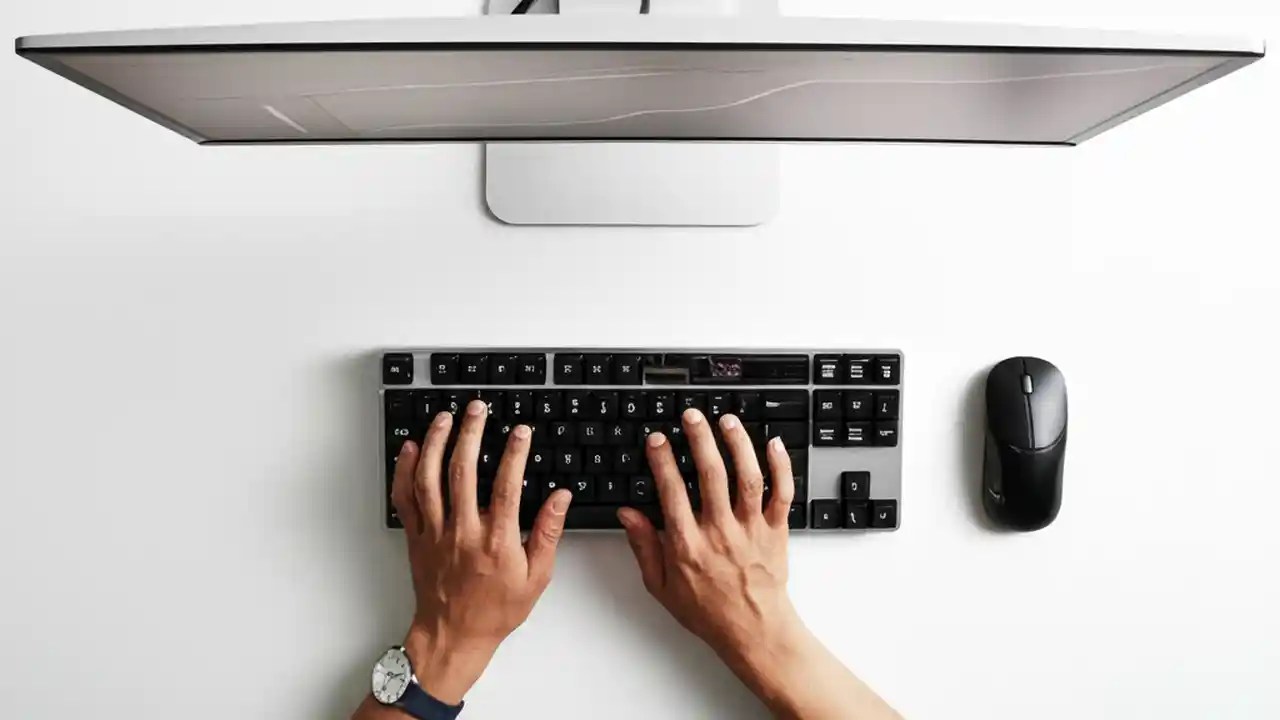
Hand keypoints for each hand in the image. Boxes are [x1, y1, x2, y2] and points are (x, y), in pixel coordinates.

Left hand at [388, 400, 571, 704]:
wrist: (453, 636)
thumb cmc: (494, 611)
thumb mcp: (536, 577)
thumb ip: (548, 533)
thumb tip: (561, 498)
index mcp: (496, 541)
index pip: (506, 486)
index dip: (514, 453)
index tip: (520, 431)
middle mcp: (462, 532)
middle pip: (462, 471)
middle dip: (471, 433)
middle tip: (478, 408)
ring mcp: (435, 532)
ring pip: (429, 478)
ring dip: (436, 442)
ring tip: (445, 418)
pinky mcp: (416, 537)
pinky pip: (405, 498)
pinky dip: (404, 470)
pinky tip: (410, 448)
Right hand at [618, 409, 801, 673]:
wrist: (754, 631)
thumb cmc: (708, 612)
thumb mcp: (661, 586)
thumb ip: (644, 546)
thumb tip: (628, 514)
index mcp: (688, 545)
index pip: (673, 492)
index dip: (663, 461)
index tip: (657, 440)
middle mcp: (721, 533)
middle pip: (711, 475)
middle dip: (700, 440)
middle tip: (692, 417)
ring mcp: (751, 530)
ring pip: (747, 478)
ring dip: (737, 445)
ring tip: (727, 421)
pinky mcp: (776, 531)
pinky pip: (782, 494)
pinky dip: (780, 467)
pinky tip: (773, 444)